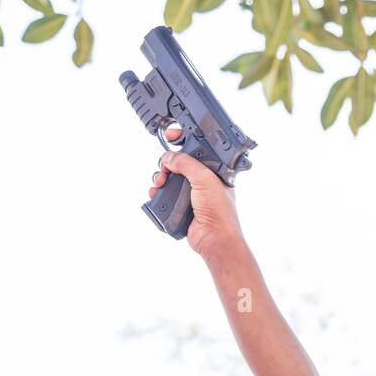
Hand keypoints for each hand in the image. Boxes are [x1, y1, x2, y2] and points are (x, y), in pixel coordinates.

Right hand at [148, 124, 245, 260]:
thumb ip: (186, 163)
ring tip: (159, 184)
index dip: (184, 140)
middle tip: (164, 169)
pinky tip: (155, 194)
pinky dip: (158, 194)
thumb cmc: (219, 212)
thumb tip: (169, 157)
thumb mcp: (205, 179)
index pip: (197, 149)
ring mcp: (192, 195)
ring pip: (169, 180)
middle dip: (167, 164)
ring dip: (160, 179)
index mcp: (214, 171)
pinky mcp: (181, 207)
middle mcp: (203, 181)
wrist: (214, 240)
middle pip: (179, 164)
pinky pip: (165, 196)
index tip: (171, 135)